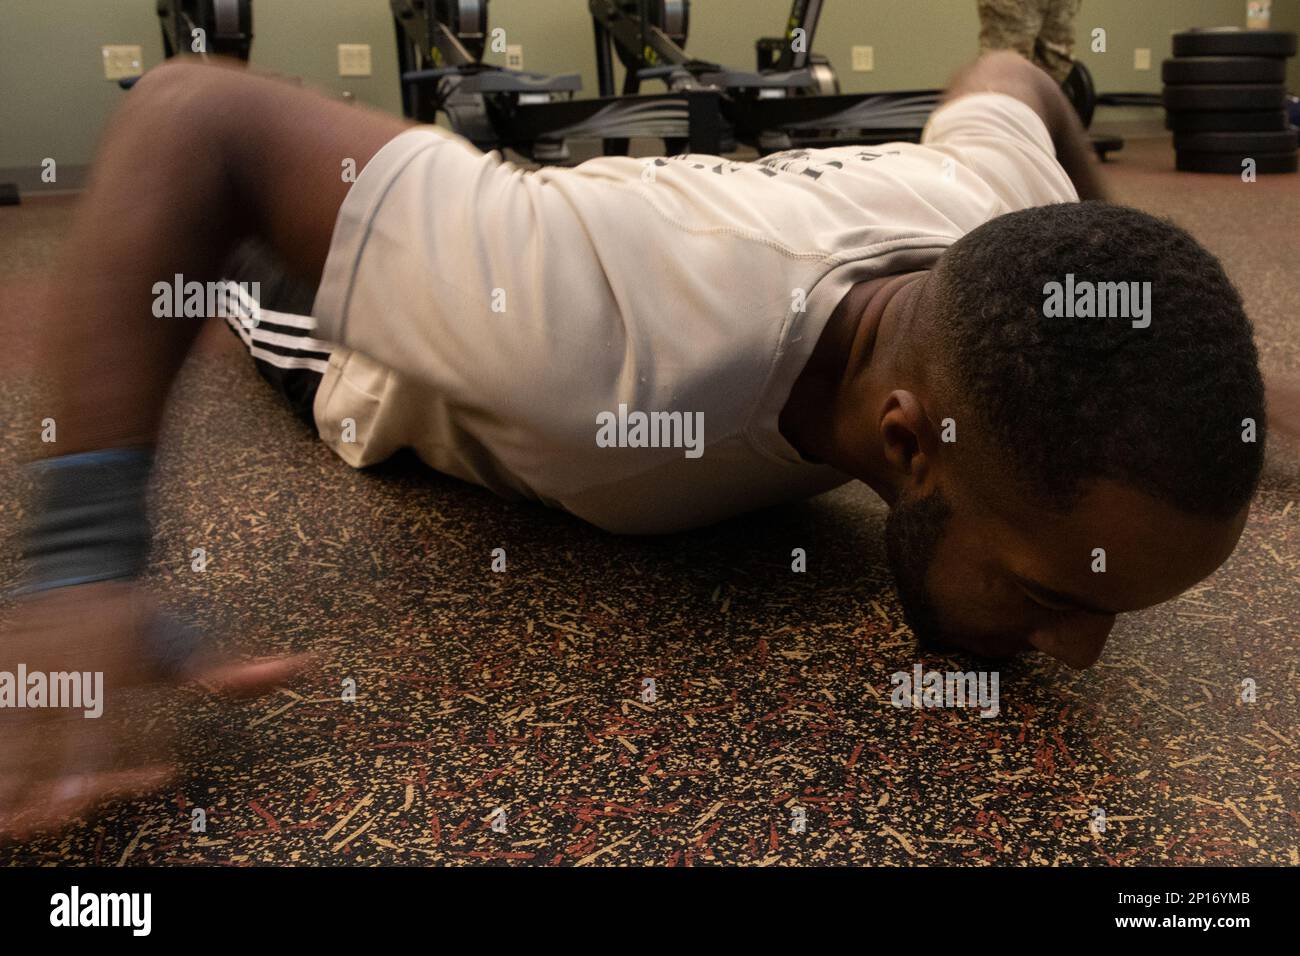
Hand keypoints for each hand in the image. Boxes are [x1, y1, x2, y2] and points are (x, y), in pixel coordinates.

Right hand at [0, 581, 306, 840]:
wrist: (84, 566)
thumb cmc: (140, 620)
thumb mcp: (185, 646)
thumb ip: (235, 673)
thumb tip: (303, 669)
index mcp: (106, 661)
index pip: (94, 722)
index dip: (84, 764)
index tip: (74, 802)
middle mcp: (59, 663)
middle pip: (37, 731)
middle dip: (33, 777)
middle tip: (37, 818)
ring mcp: (19, 662)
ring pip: (4, 725)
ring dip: (7, 770)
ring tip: (14, 815)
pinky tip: (4, 788)